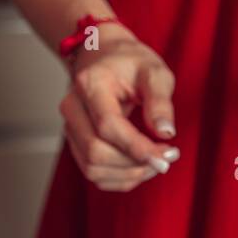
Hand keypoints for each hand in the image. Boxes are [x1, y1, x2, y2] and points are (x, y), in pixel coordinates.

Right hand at [60, 21, 180, 190]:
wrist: (105, 58)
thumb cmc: (130, 63)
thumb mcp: (154, 72)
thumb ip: (160, 101)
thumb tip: (166, 132)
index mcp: (90, 84)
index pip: (107, 125)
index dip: (136, 147)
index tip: (166, 156)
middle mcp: (73, 108)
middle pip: (96, 152)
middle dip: (134, 163)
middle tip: (166, 159)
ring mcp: (70, 129)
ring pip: (93, 169)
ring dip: (128, 174)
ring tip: (155, 162)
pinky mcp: (76, 144)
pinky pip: (94, 174)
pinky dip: (120, 178)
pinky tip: (140, 167)